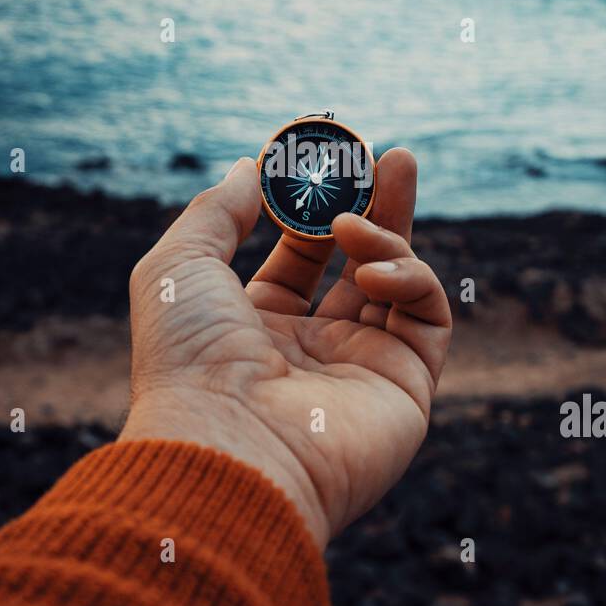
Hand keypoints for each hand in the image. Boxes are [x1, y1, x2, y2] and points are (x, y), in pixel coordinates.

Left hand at [119, 149, 451, 549]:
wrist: (227, 451)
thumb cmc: (189, 362)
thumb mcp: (178, 267)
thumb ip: (215, 211)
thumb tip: (248, 167)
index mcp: (256, 331)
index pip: (300, 258)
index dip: (314, 208)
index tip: (327, 159)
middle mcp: (313, 352)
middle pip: (359, 264)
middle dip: (378, 207)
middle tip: (392, 155)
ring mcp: (363, 370)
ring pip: (401, 283)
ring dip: (391, 235)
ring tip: (357, 220)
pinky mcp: (407, 387)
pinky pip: (428, 315)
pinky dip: (411, 277)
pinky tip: (372, 268)